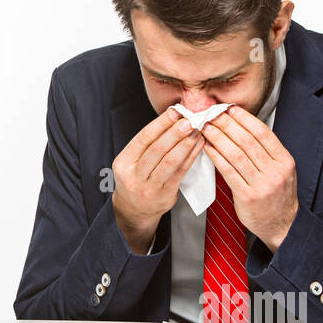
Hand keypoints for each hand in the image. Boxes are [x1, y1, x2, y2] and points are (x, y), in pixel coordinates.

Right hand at [111, 107, 205, 252]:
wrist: (134, 210)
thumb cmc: (136, 178)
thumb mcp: (131, 161)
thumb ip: (147, 144)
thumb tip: (172, 118)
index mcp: (124, 162)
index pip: (143, 139)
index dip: (160, 124)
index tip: (175, 112)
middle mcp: (134, 175)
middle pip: (156, 150)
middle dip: (175, 133)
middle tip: (189, 120)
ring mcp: (149, 187)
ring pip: (170, 162)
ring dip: (186, 144)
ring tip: (197, 131)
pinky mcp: (165, 195)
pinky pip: (180, 172)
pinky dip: (191, 157)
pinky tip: (199, 146)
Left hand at [201, 105, 297, 251]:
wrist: (282, 225)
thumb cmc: (277, 195)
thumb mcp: (280, 170)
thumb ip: (265, 151)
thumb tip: (241, 127)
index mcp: (284, 160)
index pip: (263, 133)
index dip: (244, 118)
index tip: (229, 108)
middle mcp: (275, 171)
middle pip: (247, 141)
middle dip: (227, 124)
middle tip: (211, 114)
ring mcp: (262, 184)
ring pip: (236, 154)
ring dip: (218, 138)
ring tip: (205, 127)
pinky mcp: (248, 196)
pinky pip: (228, 171)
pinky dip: (216, 157)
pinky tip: (207, 147)